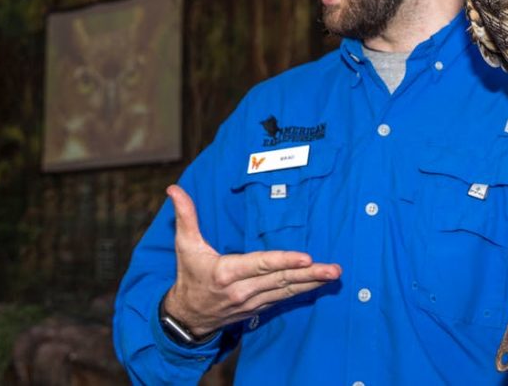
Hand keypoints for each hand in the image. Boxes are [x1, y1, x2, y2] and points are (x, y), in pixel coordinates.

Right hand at [162, 185, 341, 337]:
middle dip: (309, 274)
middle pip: (281, 279)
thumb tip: (174, 188)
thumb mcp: (184, 246)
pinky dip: (303, 291)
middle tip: (333, 269)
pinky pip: (284, 299)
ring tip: (333, 275)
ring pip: (286, 291)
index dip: (284, 261)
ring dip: (312, 283)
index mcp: (226, 272)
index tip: (306, 258)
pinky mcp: (258, 308)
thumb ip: (185, 216)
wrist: (187, 318)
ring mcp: (252, 301)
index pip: (260, 265)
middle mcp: (242, 290)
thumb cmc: (188, 276)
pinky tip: (319, 284)